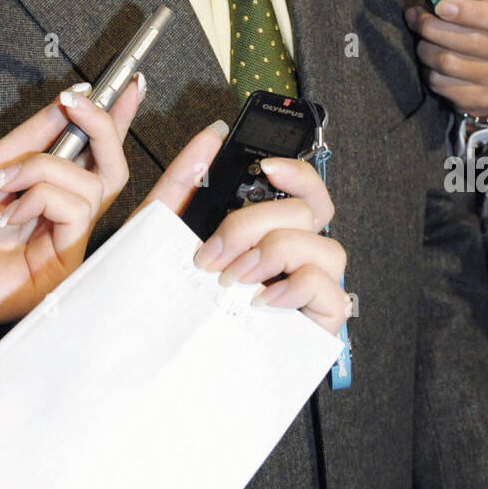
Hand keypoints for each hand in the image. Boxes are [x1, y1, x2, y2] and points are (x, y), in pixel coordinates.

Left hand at [0, 79, 144, 352]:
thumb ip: (33, 137)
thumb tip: (70, 102)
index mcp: (47, 199)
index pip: (96, 158)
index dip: (117, 122)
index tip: (129, 84)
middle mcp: (61, 222)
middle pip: (113, 170)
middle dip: (103, 127)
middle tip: (78, 101)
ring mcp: (64, 245)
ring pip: (93, 185)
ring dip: (43, 168)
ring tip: (2, 183)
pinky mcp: (61, 265)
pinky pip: (76, 210)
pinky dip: (41, 196)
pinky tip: (8, 213)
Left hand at [144, 131, 349, 334]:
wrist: (157, 352)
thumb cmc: (170, 293)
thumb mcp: (167, 231)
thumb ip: (187, 180)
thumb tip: (212, 136)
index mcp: (268, 230)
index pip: (306, 189)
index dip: (296, 171)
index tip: (266, 167)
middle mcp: (296, 255)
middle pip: (308, 213)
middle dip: (256, 224)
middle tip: (216, 252)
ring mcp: (311, 289)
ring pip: (327, 248)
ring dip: (275, 254)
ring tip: (234, 277)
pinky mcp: (320, 322)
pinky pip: (330, 290)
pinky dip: (295, 288)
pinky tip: (260, 299)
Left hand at [405, 0, 487, 117]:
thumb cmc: (483, 27)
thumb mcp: (482, 2)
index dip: (466, 12)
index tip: (440, 7)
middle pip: (465, 40)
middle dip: (431, 28)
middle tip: (418, 21)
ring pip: (448, 63)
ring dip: (426, 50)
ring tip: (423, 43)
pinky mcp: (483, 98)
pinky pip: (441, 84)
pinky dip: (429, 73)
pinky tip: (432, 65)